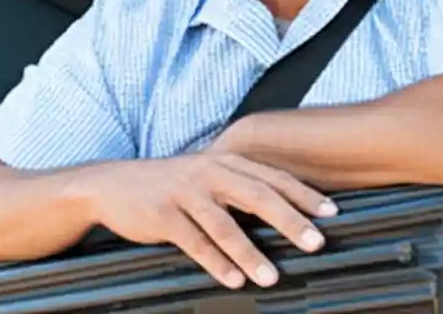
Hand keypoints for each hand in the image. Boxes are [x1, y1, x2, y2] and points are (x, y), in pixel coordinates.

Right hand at [83, 152, 337, 289]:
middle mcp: (207, 172)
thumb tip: (285, 210)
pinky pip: (194, 242)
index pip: (271, 177)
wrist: (110, 185)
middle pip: (256, 196)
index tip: (332, 211)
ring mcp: (184, 193)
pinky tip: (233, 279)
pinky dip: (215, 262)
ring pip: (225, 224)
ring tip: (273, 277)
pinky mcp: (163, 214)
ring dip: (251, 252)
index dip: (303, 194)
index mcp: (223, 162)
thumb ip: (237, 186)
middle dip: (289, 220)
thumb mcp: (203, 175)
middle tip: (317, 242)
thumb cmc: (166, 184)